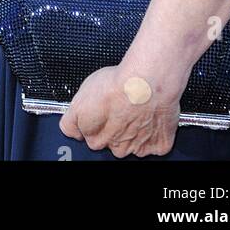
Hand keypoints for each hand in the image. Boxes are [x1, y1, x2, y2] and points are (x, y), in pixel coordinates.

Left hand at [59, 64, 180, 156]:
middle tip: (118, 107)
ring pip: (130, 143)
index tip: (97, 113)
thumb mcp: (82, 93)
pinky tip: (150, 116)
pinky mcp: (157, 146)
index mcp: (92, 134)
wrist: (148, 81)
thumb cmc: (118, 82)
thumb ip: (75, 116)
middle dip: (111, 128)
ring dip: (132, 131)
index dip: (91, 120)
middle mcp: (112, 145)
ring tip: (136, 108)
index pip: (84, 134)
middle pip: (107, 140)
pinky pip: (153, 143)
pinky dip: (153, 133)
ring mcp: (135, 148)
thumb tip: (72, 125)